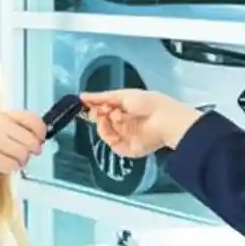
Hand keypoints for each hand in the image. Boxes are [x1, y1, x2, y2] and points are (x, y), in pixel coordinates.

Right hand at [0, 110, 46, 184]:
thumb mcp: (7, 131)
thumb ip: (24, 131)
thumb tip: (42, 140)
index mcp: (7, 116)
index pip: (33, 119)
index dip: (41, 131)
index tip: (40, 139)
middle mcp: (0, 125)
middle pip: (31, 140)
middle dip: (32, 151)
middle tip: (26, 154)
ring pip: (24, 154)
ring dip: (22, 161)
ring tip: (13, 159)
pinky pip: (13, 164)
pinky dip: (12, 168)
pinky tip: (5, 164)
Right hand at [81, 89, 202, 157]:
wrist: (163, 119)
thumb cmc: (146, 103)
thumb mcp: (122, 95)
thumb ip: (101, 97)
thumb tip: (82, 96)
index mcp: (125, 110)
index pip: (103, 110)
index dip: (95, 107)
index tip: (85, 103)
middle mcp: (123, 125)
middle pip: (101, 122)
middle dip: (98, 114)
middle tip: (100, 109)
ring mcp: (125, 138)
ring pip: (104, 132)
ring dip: (104, 122)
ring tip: (113, 114)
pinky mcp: (127, 150)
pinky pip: (112, 144)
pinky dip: (110, 133)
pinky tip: (116, 123)